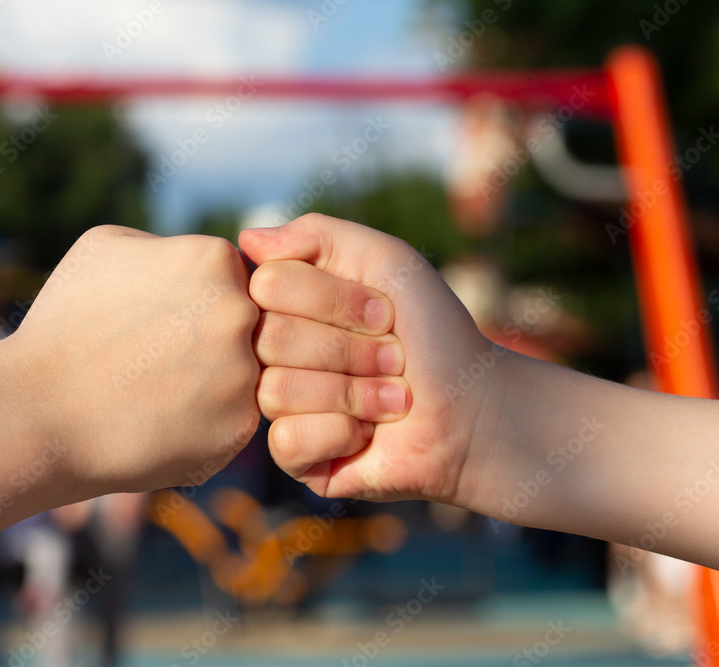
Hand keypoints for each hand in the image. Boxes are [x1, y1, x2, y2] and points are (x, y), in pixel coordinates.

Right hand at [8, 226, 260, 498]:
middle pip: (248, 322)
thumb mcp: (106, 247)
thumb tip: (201, 257)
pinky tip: (159, 422)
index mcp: (216, 260)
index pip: (236, 275)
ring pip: (246, 372)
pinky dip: (203, 423)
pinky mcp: (238, 429)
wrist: (37, 414)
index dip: (198, 298)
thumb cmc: (63, 325)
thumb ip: (167, 246)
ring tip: (156, 392)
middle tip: (161, 359)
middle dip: (213, 339)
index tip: (162, 319)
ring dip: (213, 381)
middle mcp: (242, 312)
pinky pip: (233, 419)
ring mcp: (246, 374)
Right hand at [240, 214, 498, 504]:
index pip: (267, 285)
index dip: (333, 300)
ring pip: (276, 391)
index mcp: (288, 302)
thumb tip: (244, 239)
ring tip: (392, 398)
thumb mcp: (387, 261)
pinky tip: (366, 435)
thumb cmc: (433, 332)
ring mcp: (281, 405)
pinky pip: (286, 441)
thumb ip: (318, 235)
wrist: (474, 409)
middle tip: (394, 358)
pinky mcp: (295, 456)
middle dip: (349, 349)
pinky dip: (340, 434)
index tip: (384, 311)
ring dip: (354, 393)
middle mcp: (274, 351)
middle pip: (271, 338)